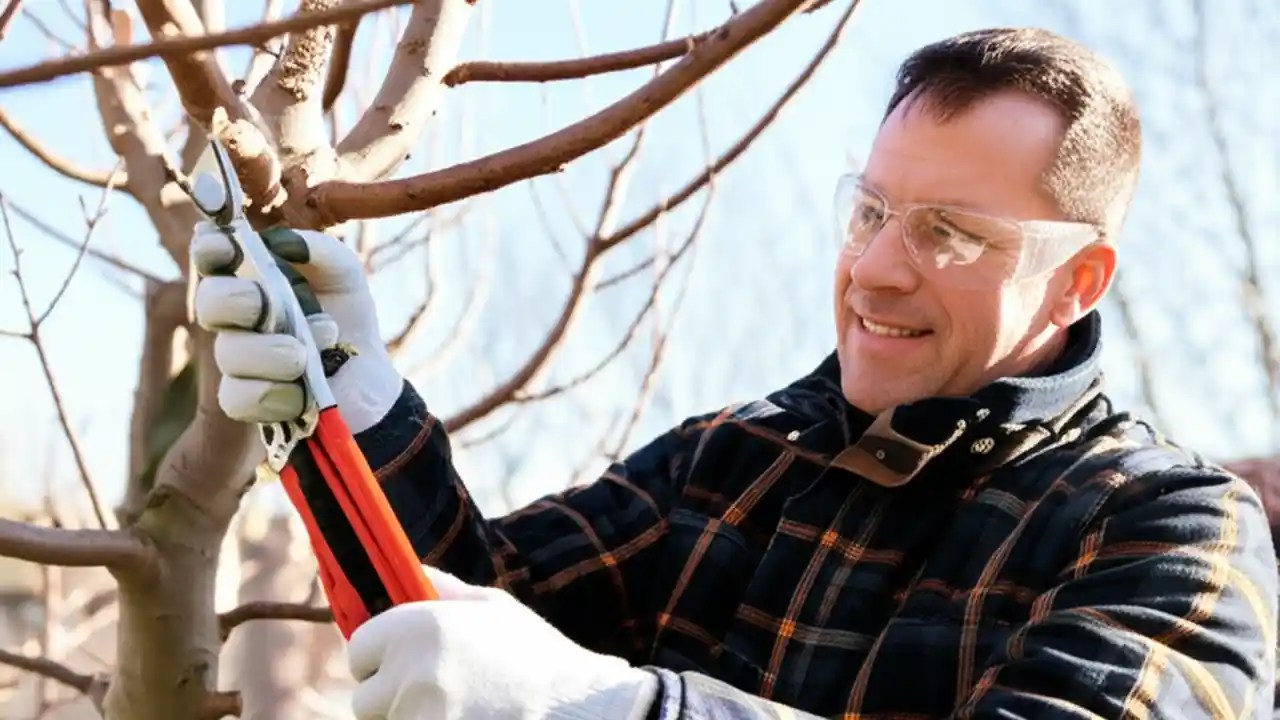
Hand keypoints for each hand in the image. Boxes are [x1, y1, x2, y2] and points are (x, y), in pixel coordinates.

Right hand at [190, 224, 401, 432]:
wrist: (368, 379)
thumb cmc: (346, 320)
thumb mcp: (344, 275)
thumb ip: (319, 250)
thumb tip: (283, 241)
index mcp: (252, 277)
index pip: (213, 256)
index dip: (210, 248)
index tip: (223, 246)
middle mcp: (236, 316)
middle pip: (209, 302)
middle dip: (236, 300)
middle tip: (265, 306)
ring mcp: (237, 360)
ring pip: (230, 353)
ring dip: (275, 353)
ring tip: (312, 355)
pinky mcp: (245, 401)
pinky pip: (240, 396)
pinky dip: (279, 392)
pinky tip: (305, 392)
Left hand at [347, 566, 657, 719]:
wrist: (577, 711)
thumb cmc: (538, 658)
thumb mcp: (494, 609)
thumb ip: (444, 591)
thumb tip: (412, 572)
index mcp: (417, 626)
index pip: (360, 649)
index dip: (380, 660)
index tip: (402, 668)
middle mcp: (409, 670)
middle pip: (367, 697)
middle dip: (393, 699)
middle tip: (441, 696)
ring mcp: (416, 714)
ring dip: (412, 719)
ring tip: (462, 712)